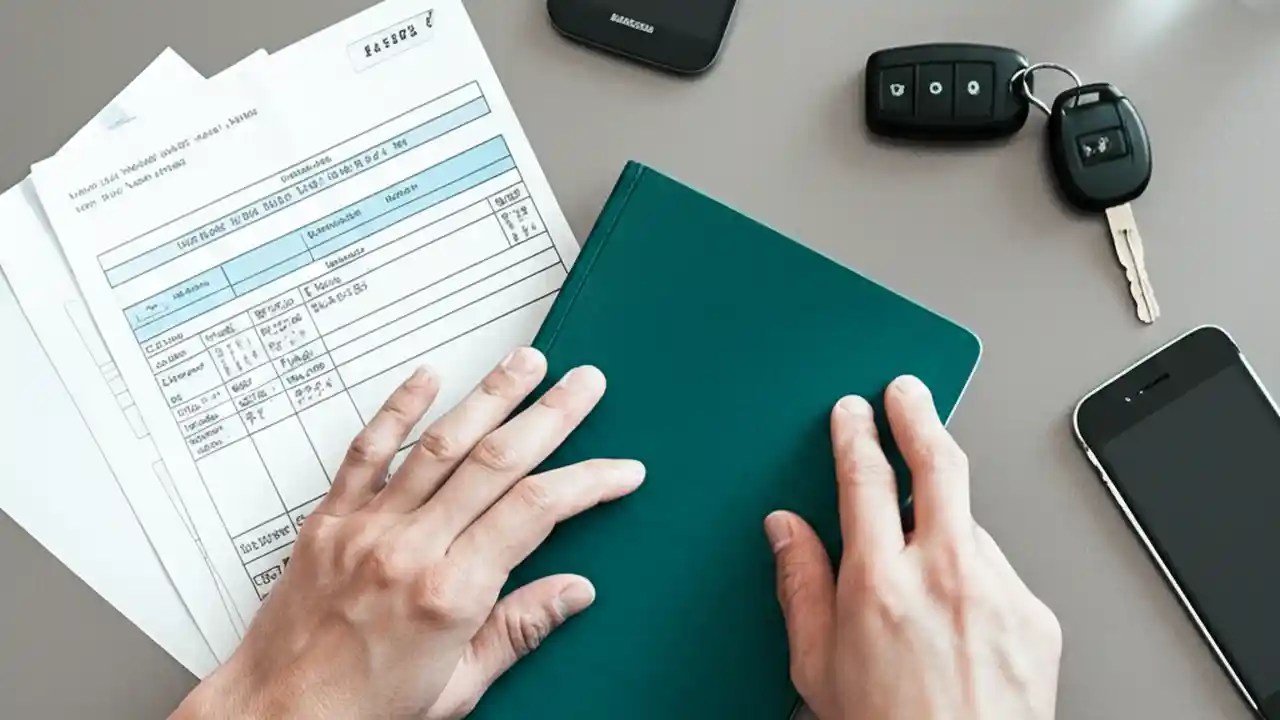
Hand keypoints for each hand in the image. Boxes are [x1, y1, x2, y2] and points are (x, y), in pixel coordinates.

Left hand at [173, 348, 643, 719]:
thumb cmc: (364, 710)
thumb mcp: (459, 687)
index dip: (587, 481)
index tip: (620, 470)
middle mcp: (410, 549)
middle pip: (496, 463)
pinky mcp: (330, 520)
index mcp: (450, 594)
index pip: (536, 512)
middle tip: (584, 385)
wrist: (276, 716)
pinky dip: (397, 410)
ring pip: (439, 446)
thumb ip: (519, 631)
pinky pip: (366, 452)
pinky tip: (426, 378)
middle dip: (550, 416)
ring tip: (524, 364)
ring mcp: (367, 527)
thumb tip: (576, 592)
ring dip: (489, 398)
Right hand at [766, 376, 1061, 719]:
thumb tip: (786, 531)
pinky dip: (977, 576)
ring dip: (947, 524)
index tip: (853, 414)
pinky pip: (1001, 570)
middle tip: (906, 394)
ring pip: (972, 524)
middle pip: (938, 464)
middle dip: (918, 418)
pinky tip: (959, 613)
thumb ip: (799, 585)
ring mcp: (998, 591)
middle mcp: (944, 574)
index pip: (866, 478)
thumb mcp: (816, 667)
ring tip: (927, 568)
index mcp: (879, 583)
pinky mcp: (1037, 615)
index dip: (857, 435)